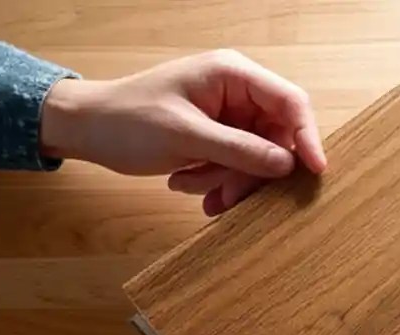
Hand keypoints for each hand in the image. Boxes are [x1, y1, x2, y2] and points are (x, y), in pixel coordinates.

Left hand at [40, 49, 326, 214]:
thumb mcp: (185, 137)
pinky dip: (217, 181)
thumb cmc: (126, 120)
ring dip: (229, 180)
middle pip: (276, 138)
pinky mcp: (217, 136)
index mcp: (232, 74)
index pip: (290, 102)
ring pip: (257, 158)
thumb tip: (287, 164)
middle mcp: (236, 92)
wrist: (85, 129)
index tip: (314, 172)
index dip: (307, 137)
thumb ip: (240, 150)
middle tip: (228, 196)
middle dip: (253, 171)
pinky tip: (187, 185)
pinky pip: (236, 165)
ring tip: (192, 187)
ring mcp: (228, 115)